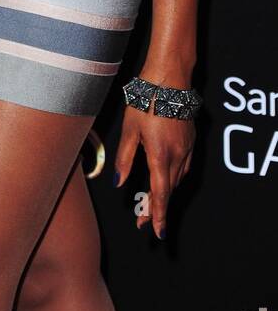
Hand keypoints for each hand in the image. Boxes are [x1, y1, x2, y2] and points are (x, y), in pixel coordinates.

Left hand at [113, 101, 194, 239]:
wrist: (169, 79)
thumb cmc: (146, 100)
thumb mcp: (129, 130)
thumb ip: (125, 159)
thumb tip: (119, 182)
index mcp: (161, 155)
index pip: (160, 193)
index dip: (157, 214)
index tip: (156, 232)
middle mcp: (178, 155)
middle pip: (168, 190)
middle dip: (156, 207)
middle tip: (142, 220)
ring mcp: (187, 147)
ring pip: (177, 179)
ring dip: (165, 193)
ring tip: (149, 203)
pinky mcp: (190, 139)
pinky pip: (183, 166)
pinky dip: (173, 177)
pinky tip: (165, 178)